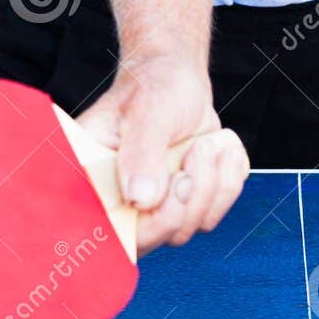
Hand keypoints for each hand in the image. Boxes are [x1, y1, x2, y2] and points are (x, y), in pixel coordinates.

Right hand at [73, 54, 248, 253]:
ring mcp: (151, 207)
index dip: (144, 223)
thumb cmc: (155, 85)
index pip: (105, 229)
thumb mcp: (149, 111)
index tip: (175, 182)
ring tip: (207, 143)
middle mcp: (117, 200)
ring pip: (185, 230)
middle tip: (197, 153)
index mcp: (91, 176)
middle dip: (185, 201)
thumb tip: (141, 200)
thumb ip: (143, 153)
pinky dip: (226, 183)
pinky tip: (221, 150)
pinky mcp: (181, 205)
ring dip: (209, 185)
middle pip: (149, 239)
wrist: (179, 79)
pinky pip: (211, 217)